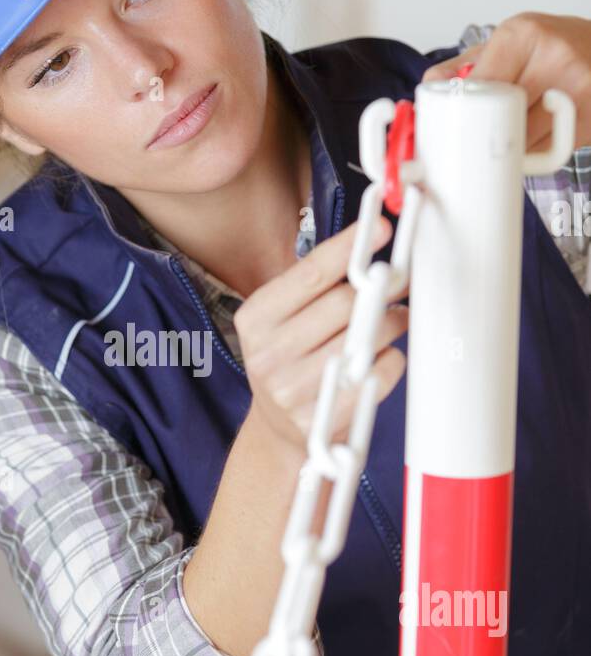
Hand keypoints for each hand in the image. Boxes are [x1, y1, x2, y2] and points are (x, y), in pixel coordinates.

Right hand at [234, 215, 408, 451]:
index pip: (310, 275)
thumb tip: (372, 245)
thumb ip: (317, 284)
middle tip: (400, 282)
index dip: (350, 249)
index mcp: (255, 319)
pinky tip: (381, 356)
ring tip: (394, 317)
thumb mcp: (284, 317)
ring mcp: (291, 391)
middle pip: (344, 305)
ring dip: (393, 322)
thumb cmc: (291, 358)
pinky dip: (391, 360)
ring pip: (366, 339)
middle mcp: (267, 355)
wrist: (279, 427)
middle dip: (382, 289)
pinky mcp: (321, 420)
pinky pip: (378, 376)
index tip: (383, 229)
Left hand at [421, 11, 590, 151]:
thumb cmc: (556, 44)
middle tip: (478, 136)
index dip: (466, 110)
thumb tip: (432, 87)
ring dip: (511, 146)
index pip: (481, 85)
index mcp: (525, 35)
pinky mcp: (589, 119)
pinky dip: (535, 151)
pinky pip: (547, 152)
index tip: (455, 124)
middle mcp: (554, 59)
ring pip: (523, 142)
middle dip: (487, 132)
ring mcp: (577, 91)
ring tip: (514, 127)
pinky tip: (539, 131)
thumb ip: (469, 64)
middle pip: (501, 118)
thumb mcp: (512, 40)